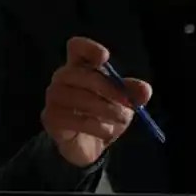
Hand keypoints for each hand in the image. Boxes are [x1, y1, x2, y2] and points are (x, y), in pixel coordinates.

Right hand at [42, 36, 151, 166]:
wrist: (89, 148)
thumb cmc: (104, 117)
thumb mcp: (124, 104)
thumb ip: (133, 94)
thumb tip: (145, 90)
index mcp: (79, 67)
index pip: (76, 47)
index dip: (88, 48)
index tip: (105, 58)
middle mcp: (62, 78)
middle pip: (78, 73)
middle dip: (106, 87)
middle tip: (126, 102)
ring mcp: (53, 98)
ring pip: (76, 97)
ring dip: (103, 109)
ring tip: (120, 119)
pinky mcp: (50, 119)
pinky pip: (72, 119)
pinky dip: (94, 126)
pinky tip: (107, 131)